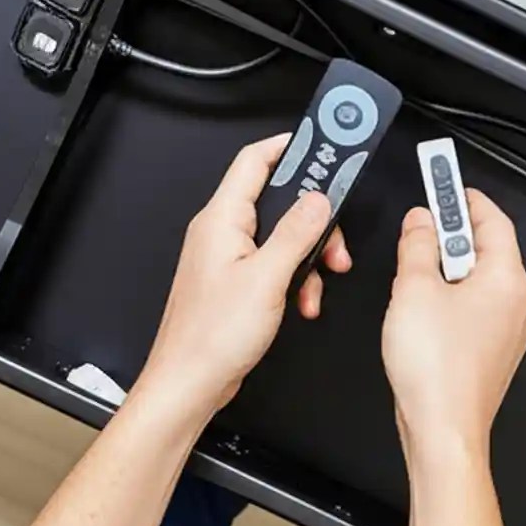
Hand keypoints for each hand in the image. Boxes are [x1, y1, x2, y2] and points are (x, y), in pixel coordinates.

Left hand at [140, 134, 351, 410]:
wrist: (190, 383)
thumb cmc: (211, 338)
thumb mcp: (266, 278)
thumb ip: (296, 233)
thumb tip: (318, 200)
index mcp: (221, 219)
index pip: (255, 160)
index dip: (289, 144)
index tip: (323, 142)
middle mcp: (221, 232)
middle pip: (277, 200)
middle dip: (314, 218)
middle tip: (335, 235)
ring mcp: (227, 256)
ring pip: (282, 236)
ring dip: (308, 256)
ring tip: (319, 279)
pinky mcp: (236, 281)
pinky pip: (274, 264)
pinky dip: (295, 278)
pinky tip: (301, 301)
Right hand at [381, 189, 525, 457]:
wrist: (444, 431)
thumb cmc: (437, 371)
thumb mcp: (414, 289)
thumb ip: (418, 246)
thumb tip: (421, 222)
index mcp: (508, 279)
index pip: (494, 219)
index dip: (464, 198)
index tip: (444, 181)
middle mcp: (517, 303)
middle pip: (488, 249)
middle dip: (451, 234)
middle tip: (422, 223)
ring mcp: (508, 330)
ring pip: (479, 281)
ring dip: (448, 268)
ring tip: (414, 270)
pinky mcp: (493, 352)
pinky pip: (475, 308)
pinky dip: (451, 297)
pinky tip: (421, 307)